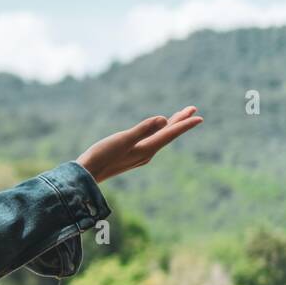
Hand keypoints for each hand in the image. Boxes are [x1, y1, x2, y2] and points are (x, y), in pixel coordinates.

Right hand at [76, 107, 202, 182]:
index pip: (169, 134)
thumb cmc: (101, 156)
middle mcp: (146, 154)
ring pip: (160, 138)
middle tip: (192, 109)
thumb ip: (142, 129)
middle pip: (167, 135)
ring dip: (170, 127)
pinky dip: (158, 133)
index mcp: (146, 149)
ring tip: (178, 117)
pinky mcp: (131, 156)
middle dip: (180, 122)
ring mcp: (139, 156)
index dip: (184, 124)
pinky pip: (151, 142)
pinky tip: (155, 133)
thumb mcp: (122, 140)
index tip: (199, 116)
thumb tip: (163, 119)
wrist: (87, 175)